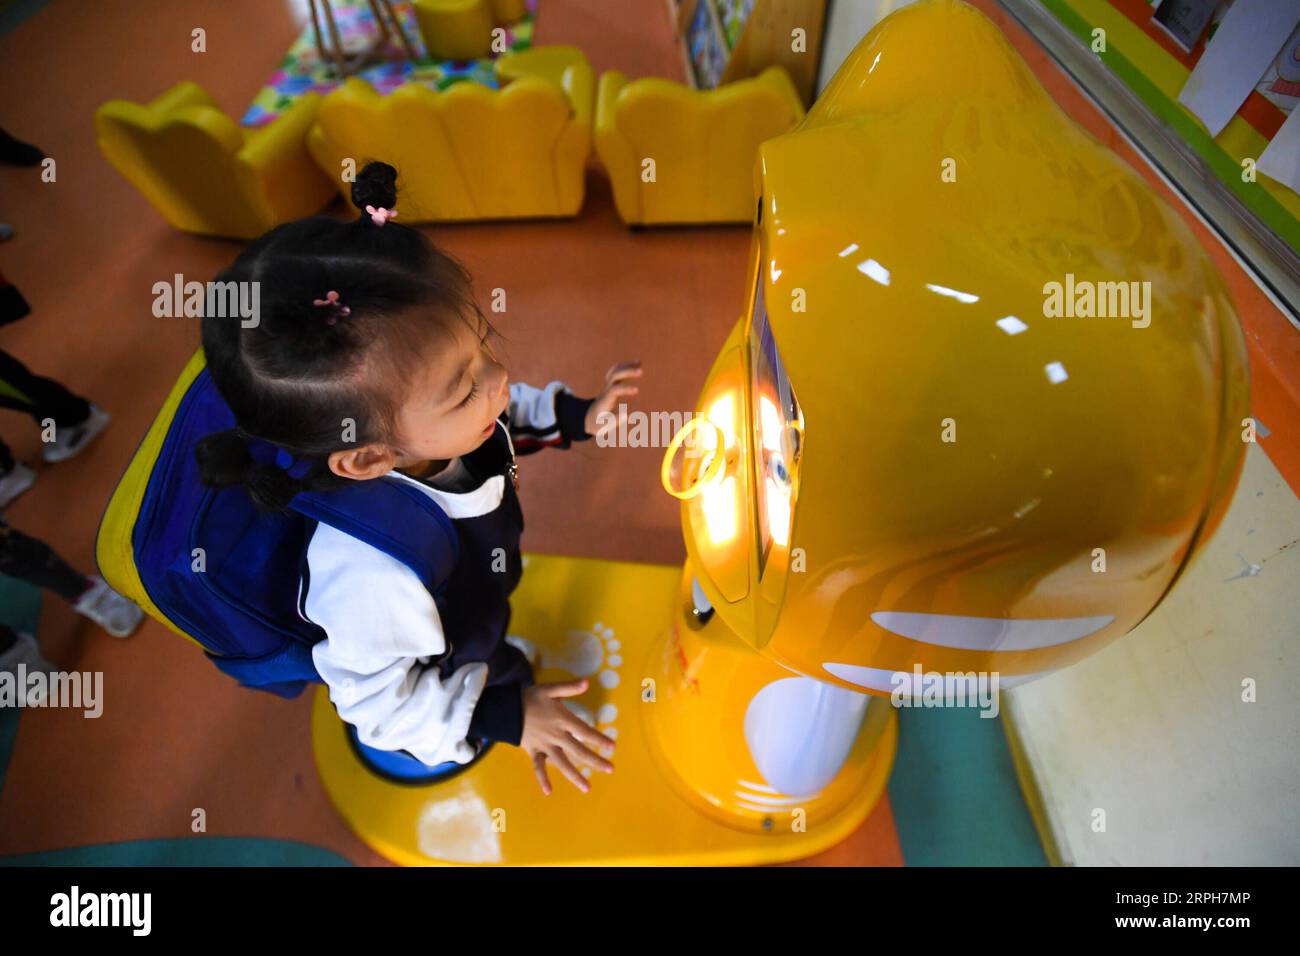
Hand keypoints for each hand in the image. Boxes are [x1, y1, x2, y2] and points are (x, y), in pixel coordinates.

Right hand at [521, 679, 615, 794]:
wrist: (505, 709)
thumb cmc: (530, 697)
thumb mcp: (549, 689)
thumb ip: (568, 688)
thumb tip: (587, 682)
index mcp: (562, 720)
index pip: (586, 732)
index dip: (599, 739)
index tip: (612, 747)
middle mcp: (556, 736)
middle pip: (579, 751)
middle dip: (596, 761)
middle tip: (610, 769)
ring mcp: (545, 746)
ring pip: (562, 764)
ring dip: (575, 776)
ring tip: (588, 788)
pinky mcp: (533, 751)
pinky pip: (538, 768)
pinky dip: (542, 779)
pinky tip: (548, 792)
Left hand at [584, 361, 641, 440]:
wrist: (587, 417)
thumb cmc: (596, 423)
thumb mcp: (604, 426)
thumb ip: (615, 421)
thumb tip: (627, 414)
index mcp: (605, 400)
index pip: (614, 390)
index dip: (625, 389)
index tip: (637, 390)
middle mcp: (606, 390)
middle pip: (614, 376)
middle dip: (626, 372)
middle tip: (641, 371)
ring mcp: (607, 386)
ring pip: (615, 371)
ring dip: (626, 366)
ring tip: (639, 362)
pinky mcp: (610, 385)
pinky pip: (617, 372)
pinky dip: (626, 367)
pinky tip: (636, 365)